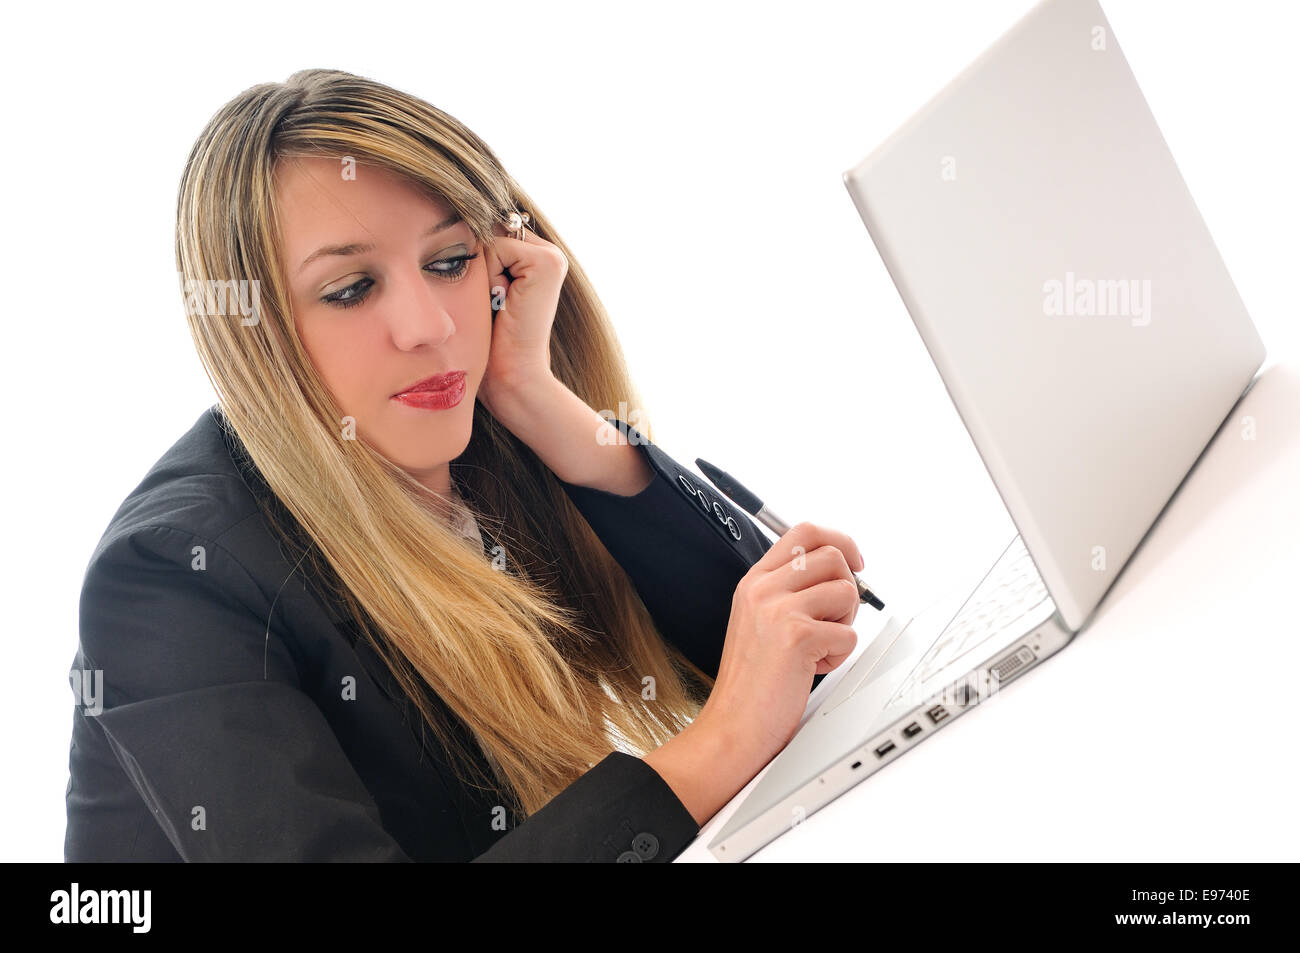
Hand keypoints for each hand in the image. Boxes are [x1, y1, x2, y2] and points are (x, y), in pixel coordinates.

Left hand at [476, 218, 568, 419]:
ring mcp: (552, 255)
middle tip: (495, 304)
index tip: (487, 297)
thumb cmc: (490, 341)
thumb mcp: (481, 289)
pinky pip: (497, 248)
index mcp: (534, 257)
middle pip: (488, 231)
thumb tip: (457, 220)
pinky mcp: (548, 263)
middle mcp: (548, 252)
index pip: (487, 232)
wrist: (511, 375)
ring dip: (483, 273)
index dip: (475, 261)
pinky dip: (491, 277)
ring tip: (499, 304)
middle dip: (479, 266)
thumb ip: (480, 254)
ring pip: (491, 239)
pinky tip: (505, 303)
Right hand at [695, 522, 865, 769]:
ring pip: (847, 591)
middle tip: (834, 620)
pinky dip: (839, 657)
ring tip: (819, 647)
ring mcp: (778, 610)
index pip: (803, 532)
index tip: (856, 563)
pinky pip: (849, 635)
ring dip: (845, 624)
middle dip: (848, 590)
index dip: (840, 541)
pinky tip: (813, 668)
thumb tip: (838, 572)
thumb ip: (788, 591)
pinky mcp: (797, 636)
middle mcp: (763, 588)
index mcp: (755, 581)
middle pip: (833, 557)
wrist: (733, 725)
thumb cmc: (751, 681)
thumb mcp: (759, 620)